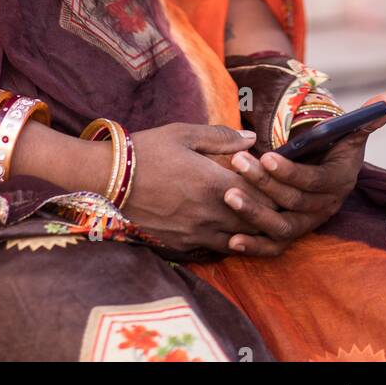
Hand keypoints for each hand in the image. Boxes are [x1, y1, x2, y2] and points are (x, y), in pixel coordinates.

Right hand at [120, 122, 279, 254]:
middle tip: (273, 200)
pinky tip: (228, 230)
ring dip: (251, 230)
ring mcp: (196, 234)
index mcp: (214, 183)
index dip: (273, 186)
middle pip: (256, 221)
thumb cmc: (147, 150)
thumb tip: (251, 138)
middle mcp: (211, 213)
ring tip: (255, 217)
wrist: (109, 179)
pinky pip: (216, 250)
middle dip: (268, 211)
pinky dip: (229, 241)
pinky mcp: (182, 246)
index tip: (277, 178)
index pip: (261, 192)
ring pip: (240, 241)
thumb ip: (221, 137)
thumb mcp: (184, 134)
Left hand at [221, 89, 385, 256]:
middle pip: (294, 202)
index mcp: (339, 181)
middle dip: (264, 182)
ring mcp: (307, 224)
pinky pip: (272, 248)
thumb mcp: (349, 130)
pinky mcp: (289, 236)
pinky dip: (253, 247)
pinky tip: (231, 242)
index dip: (292, 172)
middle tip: (238, 162)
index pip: (316, 181)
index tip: (267, 155)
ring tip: (228, 194)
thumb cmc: (331, 145)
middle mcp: (325, 207)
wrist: (320, 168)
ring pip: (282, 226)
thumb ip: (368, 116)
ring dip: (254, 213)